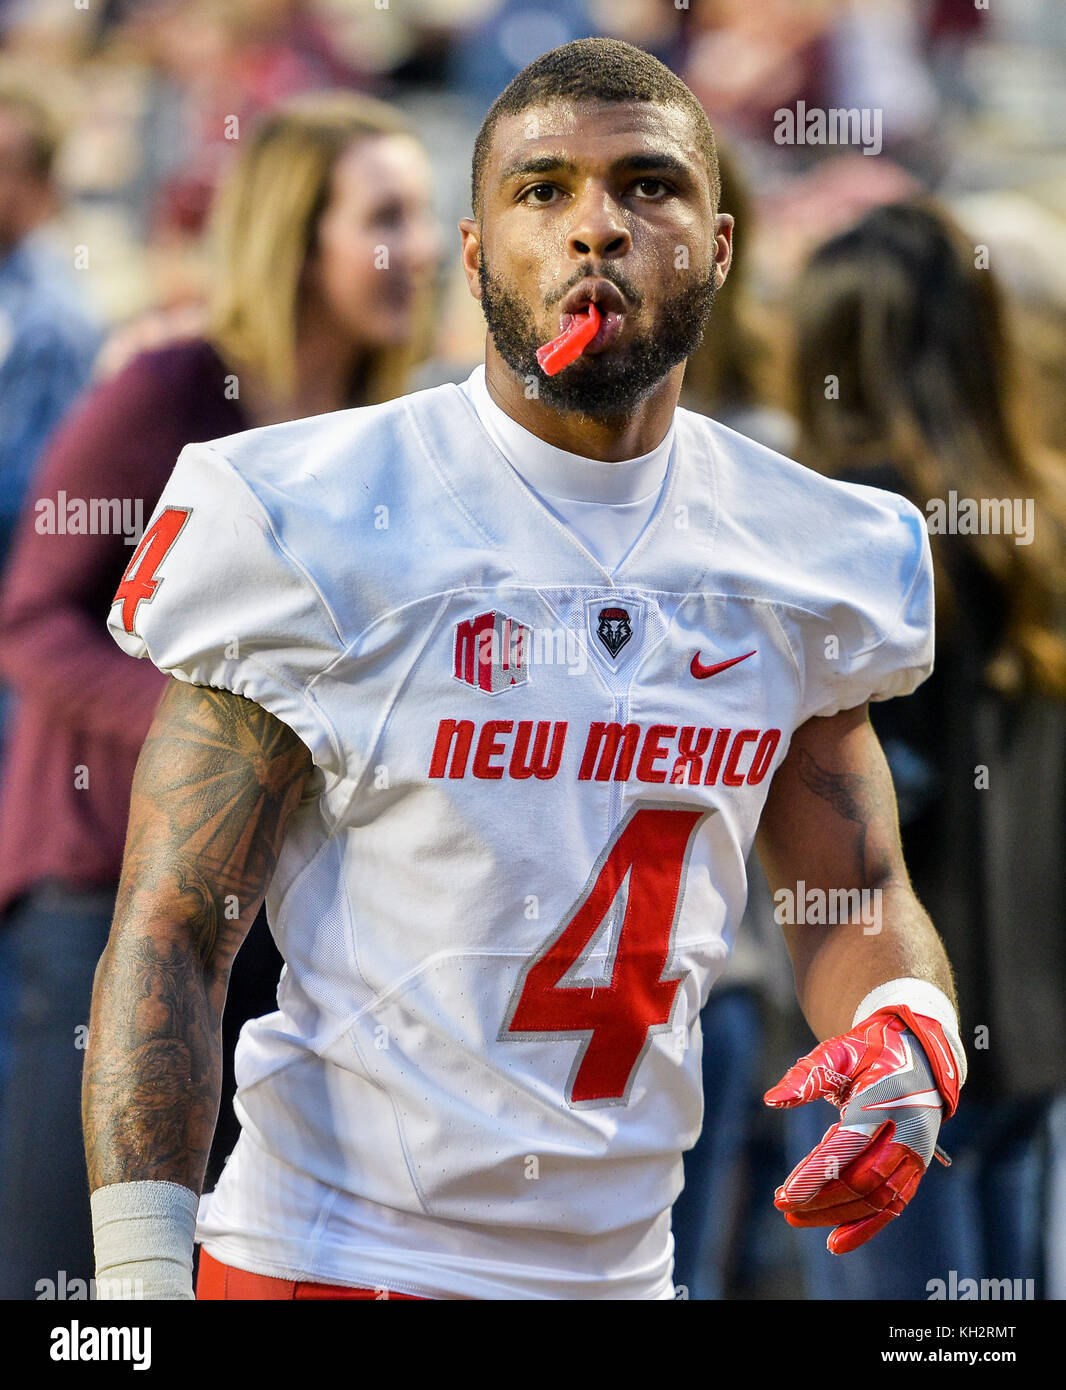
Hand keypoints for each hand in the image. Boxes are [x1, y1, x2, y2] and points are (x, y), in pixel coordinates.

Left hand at [764, 1006, 959, 1253]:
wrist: (920, 1053)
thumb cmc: (869, 1050)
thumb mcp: (838, 1051)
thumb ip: (806, 1076)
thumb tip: (773, 1100)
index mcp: (884, 1099)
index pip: (847, 1146)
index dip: (816, 1173)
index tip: (784, 1193)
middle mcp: (906, 1131)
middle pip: (863, 1179)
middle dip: (821, 1197)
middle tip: (781, 1203)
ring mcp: (915, 1153)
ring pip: (878, 1198)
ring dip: (837, 1215)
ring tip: (796, 1218)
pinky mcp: (916, 1167)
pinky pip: (894, 1204)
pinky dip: (868, 1227)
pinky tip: (836, 1242)